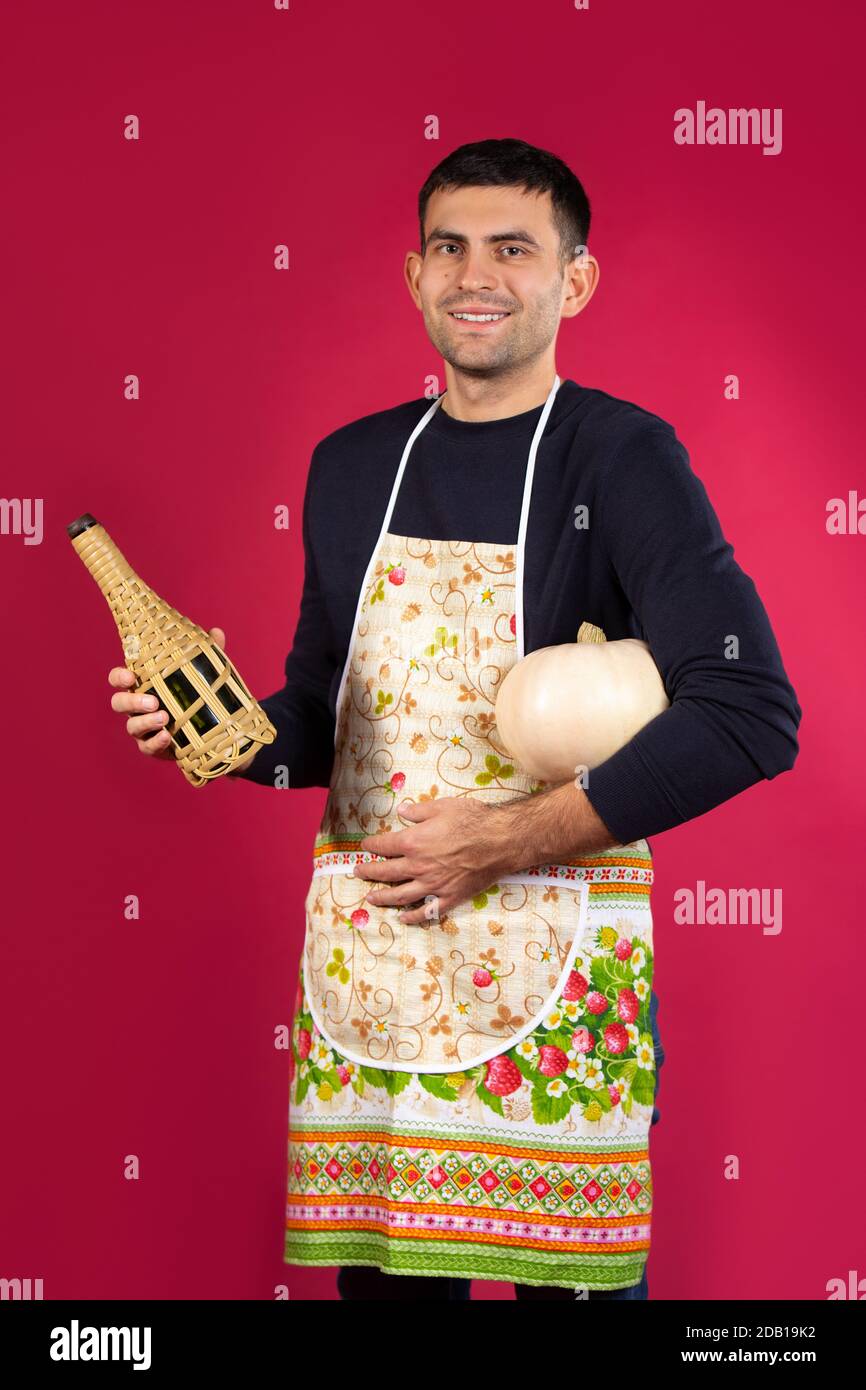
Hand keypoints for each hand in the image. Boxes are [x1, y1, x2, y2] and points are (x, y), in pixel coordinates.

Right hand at [108, 625, 225, 761]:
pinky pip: (147, 746)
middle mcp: (137, 708)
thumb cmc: (195, 696)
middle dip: (131, 702)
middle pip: (119, 704)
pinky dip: (155, 742)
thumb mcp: (202, 675)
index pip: (119, 679)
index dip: (119, 677)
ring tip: (165, 718)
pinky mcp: (152, 747)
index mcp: (143, 686)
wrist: (208, 731)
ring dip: (146, 722)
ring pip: (132, 727)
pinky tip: (166, 736)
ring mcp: (143, 729)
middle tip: (152, 701)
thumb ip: (206, 654)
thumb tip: (216, 631)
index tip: (130, 676)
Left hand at [353, 796, 509, 924]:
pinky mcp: (449, 897)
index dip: (371, 846)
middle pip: (385, 873)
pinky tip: (403, 919)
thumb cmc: (473, 819)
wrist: (501, 840)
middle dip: (368, 872)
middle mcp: (418, 866)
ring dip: (382, 898)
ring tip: (370, 898)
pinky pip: (427, 911)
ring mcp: (433, 885)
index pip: (383, 846)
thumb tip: (402, 812)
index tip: (364, 846)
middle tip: (358, 872)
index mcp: (413, 842)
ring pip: (400, 896)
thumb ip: (419, 811)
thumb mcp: (442, 806)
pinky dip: (413, 917)